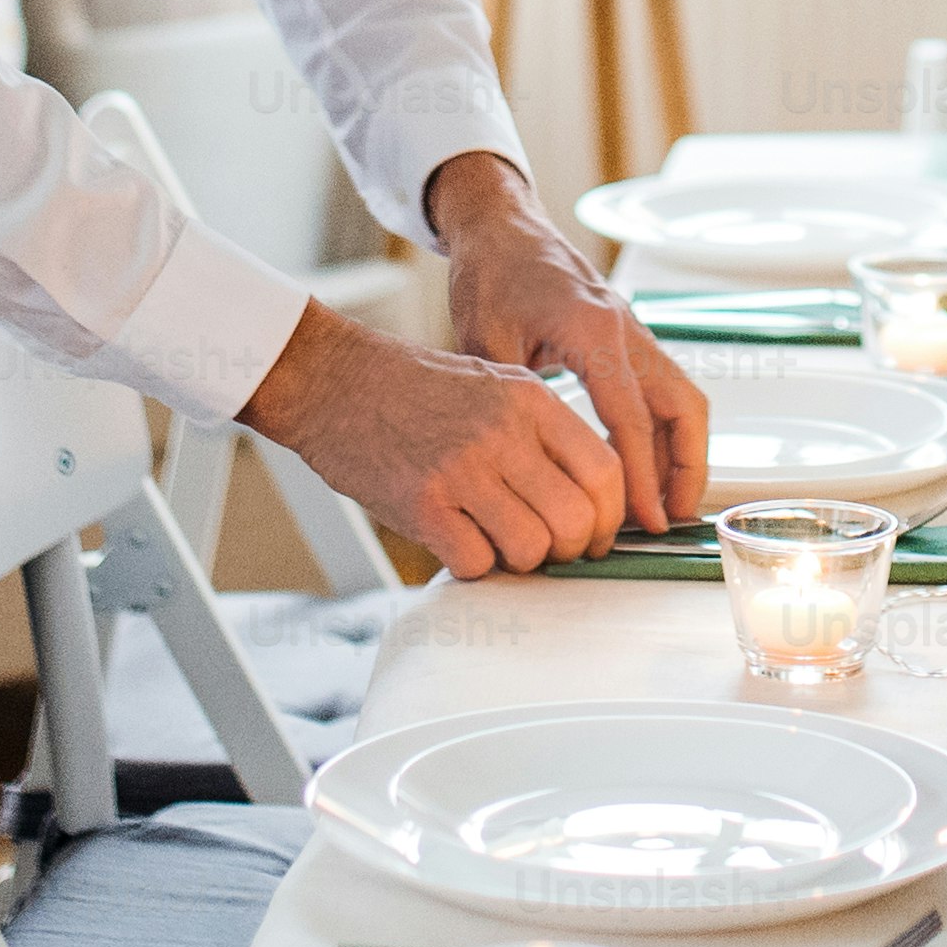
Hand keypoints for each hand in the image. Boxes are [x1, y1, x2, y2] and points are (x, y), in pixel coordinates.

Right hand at [239, 296, 629, 576]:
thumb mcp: (494, 385)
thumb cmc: (415, 388)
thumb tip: (587, 500)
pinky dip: (473, 565)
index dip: (611, 518)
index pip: (605, 471)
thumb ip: (541, 432)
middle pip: (576, 520)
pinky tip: (457, 541)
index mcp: (531, 399)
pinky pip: (475, 562)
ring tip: (497, 542)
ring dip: (520, 561)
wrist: (335, 381)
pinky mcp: (422, 504)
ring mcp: (462, 469)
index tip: (598, 536)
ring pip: (531, 548)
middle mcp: (504, 432)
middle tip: (549, 551)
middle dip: (570, 551)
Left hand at [428, 150, 709, 534]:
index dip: (639, 475)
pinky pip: (661, 389)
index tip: (643, 521)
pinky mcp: (628, 337)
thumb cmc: (491, 275)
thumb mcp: (485, 342)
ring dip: (681, 452)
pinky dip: (662, 431)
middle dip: (686, 467)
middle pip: (683, 405)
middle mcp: (627, 329)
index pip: (631, 416)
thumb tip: (521, 468)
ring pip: (682, 397)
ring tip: (663, 506)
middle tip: (672, 520)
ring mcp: (633, 331)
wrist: (502, 228)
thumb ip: (511, 401)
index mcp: (594, 329)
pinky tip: (641, 467)